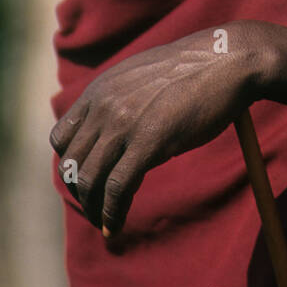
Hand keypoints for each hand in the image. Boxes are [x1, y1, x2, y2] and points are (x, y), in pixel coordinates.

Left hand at [50, 25, 257, 236]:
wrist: (225, 60)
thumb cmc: (193, 68)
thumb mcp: (143, 75)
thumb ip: (122, 98)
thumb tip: (117, 126)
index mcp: (101, 89)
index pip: (61, 138)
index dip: (70, 164)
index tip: (86, 178)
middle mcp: (105, 106)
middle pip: (71, 164)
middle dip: (80, 192)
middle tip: (95, 207)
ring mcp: (125, 125)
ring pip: (90, 180)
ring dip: (93, 209)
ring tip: (104, 223)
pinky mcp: (149, 143)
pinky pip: (117, 188)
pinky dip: (112, 213)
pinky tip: (116, 226)